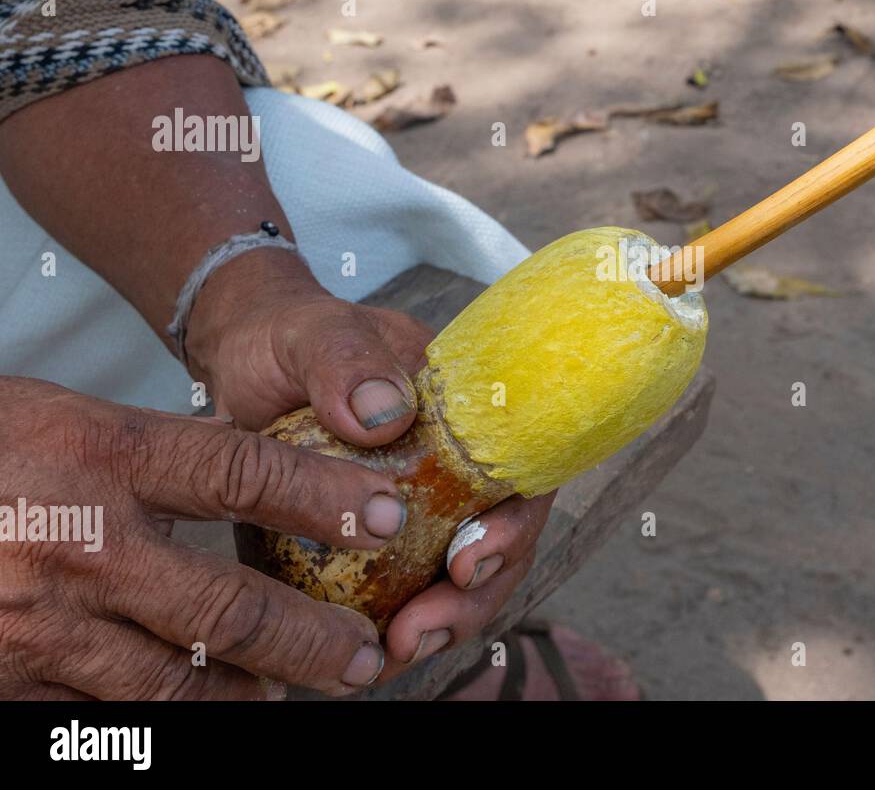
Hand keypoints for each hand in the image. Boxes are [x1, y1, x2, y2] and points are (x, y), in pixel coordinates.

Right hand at [0, 376, 405, 698]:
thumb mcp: (64, 417)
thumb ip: (156, 453)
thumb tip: (262, 482)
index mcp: (99, 455)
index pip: (242, 474)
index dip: (325, 498)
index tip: (388, 512)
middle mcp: (79, 545)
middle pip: (228, 607)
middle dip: (311, 640)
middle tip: (362, 657)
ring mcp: (39, 625)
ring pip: (175, 685)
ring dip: (248, 696)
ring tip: (294, 695)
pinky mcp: (6, 682)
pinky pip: (104, 722)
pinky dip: (165, 724)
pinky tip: (205, 714)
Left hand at [184, 250, 554, 678]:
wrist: (240, 357)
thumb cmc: (287, 336)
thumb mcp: (314, 333)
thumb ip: (347, 359)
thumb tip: (389, 412)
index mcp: (466, 412)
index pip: (519, 475)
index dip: (513, 528)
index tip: (469, 560)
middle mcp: (457, 465)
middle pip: (497, 541)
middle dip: (474, 598)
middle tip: (422, 631)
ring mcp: (420, 507)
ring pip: (457, 578)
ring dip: (440, 623)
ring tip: (395, 654)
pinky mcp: (374, 541)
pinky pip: (402, 592)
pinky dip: (393, 628)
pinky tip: (364, 656)